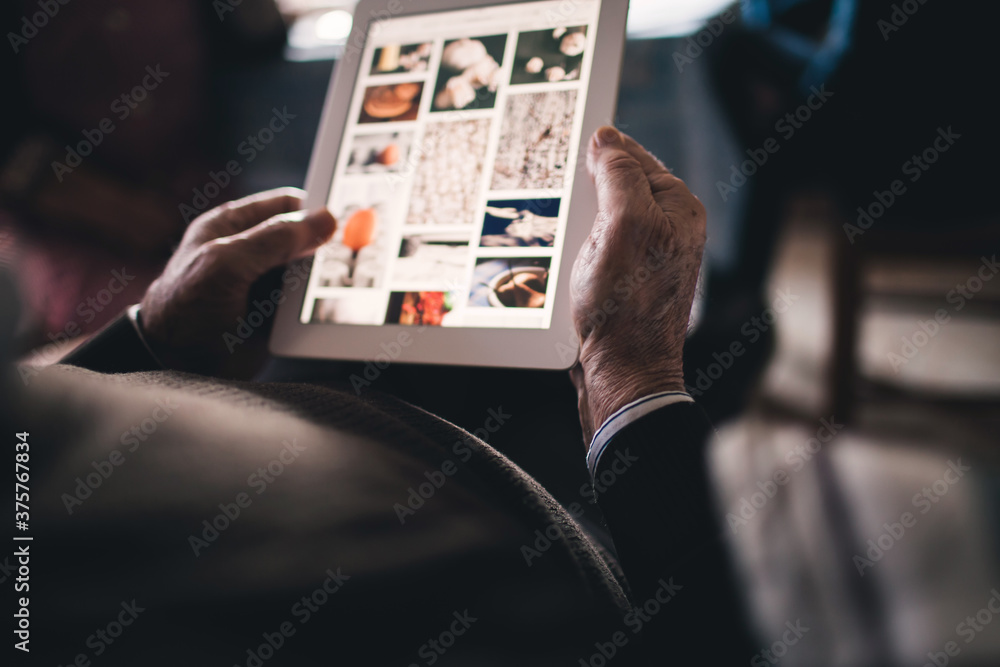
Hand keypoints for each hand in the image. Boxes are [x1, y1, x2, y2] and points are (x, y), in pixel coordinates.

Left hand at [139, 188, 335, 376]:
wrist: (174, 366)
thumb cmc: (185, 307)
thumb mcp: (228, 263)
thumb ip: (275, 239)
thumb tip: (323, 219)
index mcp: (233, 226)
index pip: (286, 206)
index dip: (314, 211)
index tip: (344, 221)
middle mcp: (251, 252)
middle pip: (303, 240)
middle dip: (325, 249)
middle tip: (351, 256)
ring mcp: (263, 285)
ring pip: (309, 274)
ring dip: (322, 282)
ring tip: (339, 286)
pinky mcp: (273, 317)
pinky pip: (305, 305)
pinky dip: (317, 306)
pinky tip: (327, 308)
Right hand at [569, 127, 705, 443]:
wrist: (621, 374)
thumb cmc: (626, 306)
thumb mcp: (625, 224)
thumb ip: (618, 175)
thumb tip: (606, 138)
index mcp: (678, 209)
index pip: (635, 157)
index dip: (600, 151)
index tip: (564, 146)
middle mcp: (668, 231)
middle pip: (617, 187)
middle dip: (586, 190)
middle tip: (557, 193)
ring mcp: (646, 258)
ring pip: (601, 219)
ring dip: (576, 222)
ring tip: (559, 232)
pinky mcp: (624, 283)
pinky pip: (595, 249)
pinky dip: (575, 248)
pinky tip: (561, 257)